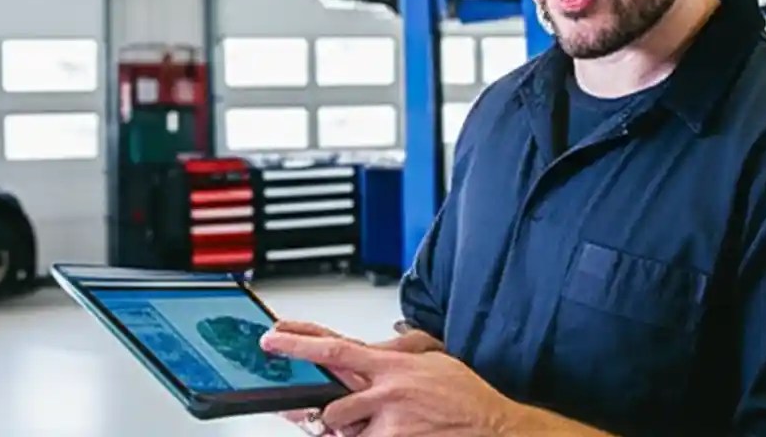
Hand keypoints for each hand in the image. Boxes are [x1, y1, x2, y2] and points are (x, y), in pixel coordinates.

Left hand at [261, 330, 519, 436]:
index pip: (335, 349)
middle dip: (314, 407)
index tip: (272, 338)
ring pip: (342, 430)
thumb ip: (399, 351)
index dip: (299, 343)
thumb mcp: (432, 358)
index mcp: (392, 365)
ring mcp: (388, 423)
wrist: (493, 426)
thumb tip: (379, 342)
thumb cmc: (464, 396)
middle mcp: (386, 391)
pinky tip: (399, 432)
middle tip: (309, 409)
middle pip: (330, 399)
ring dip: (352, 433)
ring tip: (386, 427)